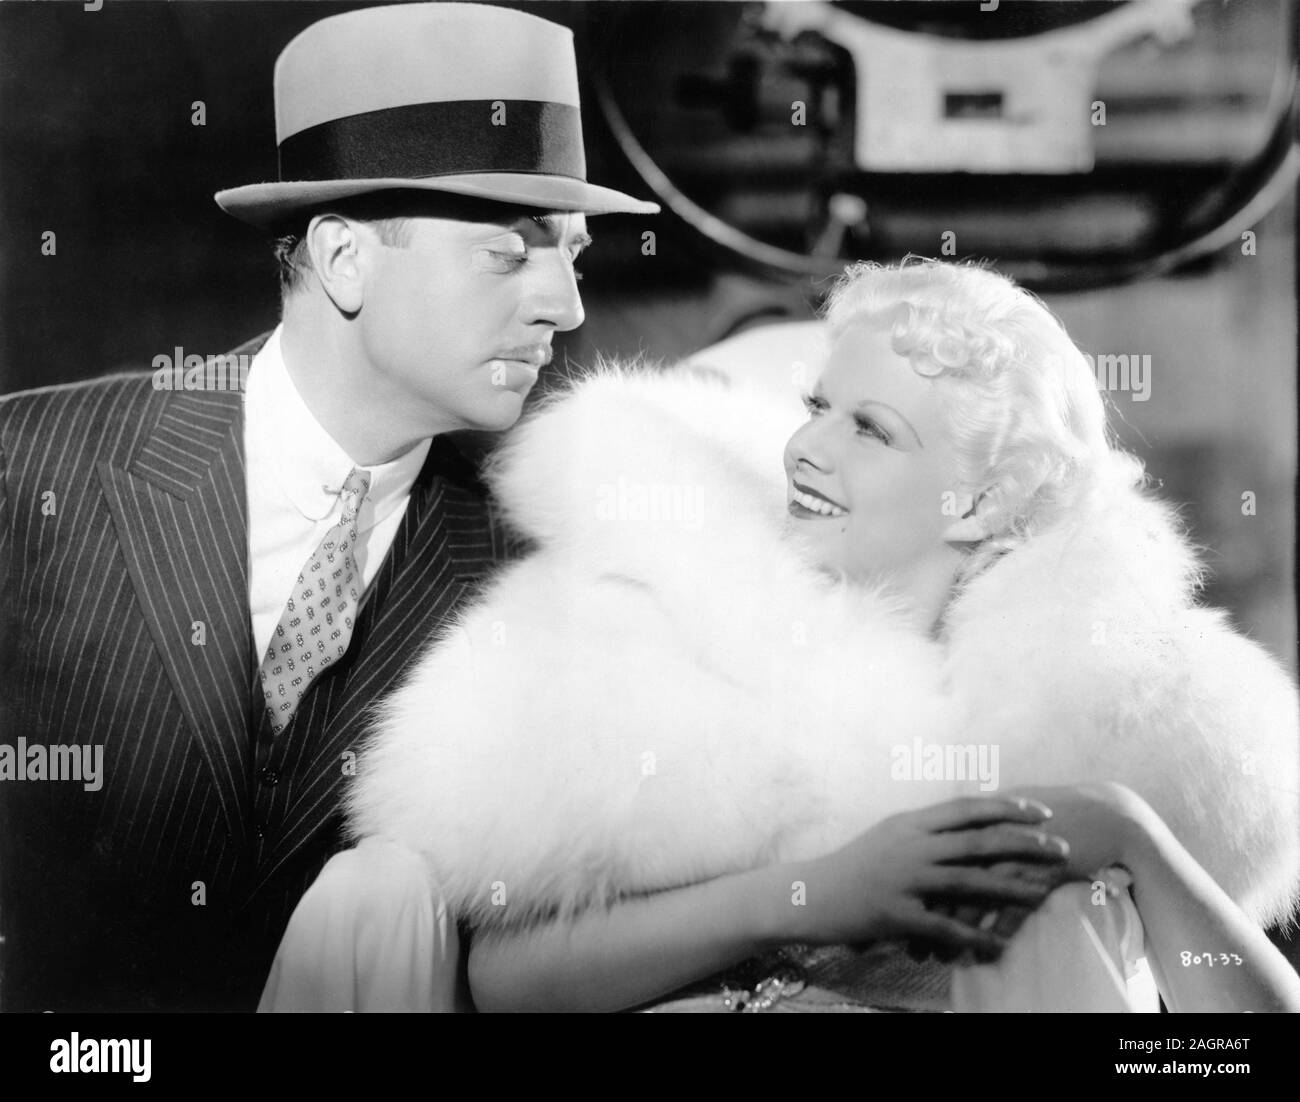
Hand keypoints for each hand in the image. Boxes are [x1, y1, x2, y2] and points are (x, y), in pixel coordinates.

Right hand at [788, 796, 1070, 959]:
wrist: (809, 894)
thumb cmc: (853, 865)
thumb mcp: (889, 834)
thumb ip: (926, 829)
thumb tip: (966, 821)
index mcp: (910, 823)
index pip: (967, 808)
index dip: (1008, 808)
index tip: (1043, 813)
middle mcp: (910, 845)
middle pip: (978, 841)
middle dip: (1024, 845)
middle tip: (1059, 851)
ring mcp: (903, 879)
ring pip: (969, 882)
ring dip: (1011, 888)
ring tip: (1044, 894)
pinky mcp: (896, 913)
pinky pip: (944, 928)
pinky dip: (975, 936)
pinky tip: (999, 944)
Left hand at [912, 784, 1158, 962]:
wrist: (1103, 816)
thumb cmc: (1052, 817)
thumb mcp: (1006, 818)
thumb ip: (975, 830)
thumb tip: (947, 844)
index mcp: (968, 817)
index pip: (927, 856)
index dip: (911, 888)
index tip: (896, 915)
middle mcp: (981, 831)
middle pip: (939, 878)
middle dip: (920, 915)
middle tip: (907, 945)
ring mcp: (1006, 848)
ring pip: (967, 896)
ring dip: (951, 931)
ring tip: (937, 958)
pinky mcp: (1032, 867)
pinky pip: (1004, 906)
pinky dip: (990, 933)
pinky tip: (979, 955)